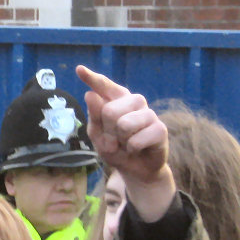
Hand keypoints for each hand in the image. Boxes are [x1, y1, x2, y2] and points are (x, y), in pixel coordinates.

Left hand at [76, 65, 175, 221]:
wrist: (135, 169)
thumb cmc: (116, 148)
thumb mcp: (98, 135)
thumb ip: (94, 116)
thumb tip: (90, 94)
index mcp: (117, 100)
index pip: (104, 86)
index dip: (92, 78)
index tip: (79, 69)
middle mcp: (134, 101)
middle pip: (110, 111)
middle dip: (108, 132)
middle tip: (115, 140)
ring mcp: (149, 114)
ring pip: (124, 125)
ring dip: (120, 141)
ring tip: (126, 144)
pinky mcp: (160, 129)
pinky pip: (136, 140)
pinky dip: (131, 149)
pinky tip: (137, 149)